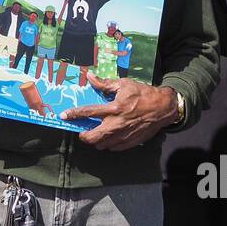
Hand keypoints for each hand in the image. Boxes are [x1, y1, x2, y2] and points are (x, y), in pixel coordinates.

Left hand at [62, 80, 179, 150]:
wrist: (163, 107)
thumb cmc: (143, 94)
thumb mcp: (124, 85)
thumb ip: (105, 84)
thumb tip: (89, 77)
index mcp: (114, 108)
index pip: (88, 112)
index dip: (74, 114)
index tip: (64, 116)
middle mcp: (117, 124)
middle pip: (93, 137)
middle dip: (84, 136)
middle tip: (82, 132)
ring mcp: (124, 135)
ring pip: (102, 145)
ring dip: (96, 140)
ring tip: (96, 133)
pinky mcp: (130, 142)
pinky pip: (113, 148)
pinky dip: (108, 144)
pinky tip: (109, 137)